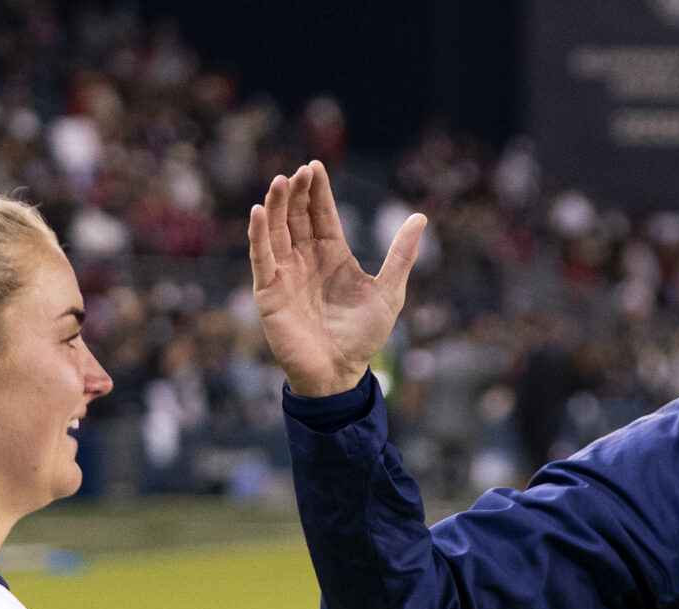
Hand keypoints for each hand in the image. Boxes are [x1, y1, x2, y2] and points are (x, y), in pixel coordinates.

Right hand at [248, 159, 425, 397]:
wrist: (339, 374)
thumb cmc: (363, 337)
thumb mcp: (389, 293)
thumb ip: (401, 256)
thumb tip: (420, 217)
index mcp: (333, 254)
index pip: (322, 214)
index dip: (318, 190)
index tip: (315, 166)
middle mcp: (306, 258)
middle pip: (297, 215)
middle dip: (296, 192)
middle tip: (299, 171)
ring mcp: (285, 273)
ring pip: (276, 230)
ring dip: (275, 205)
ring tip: (279, 181)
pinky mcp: (268, 291)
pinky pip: (260, 257)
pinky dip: (258, 235)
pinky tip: (258, 212)